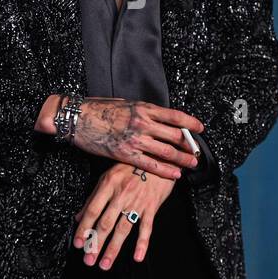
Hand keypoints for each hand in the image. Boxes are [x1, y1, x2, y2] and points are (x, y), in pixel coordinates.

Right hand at [70, 97, 203, 179]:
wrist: (77, 118)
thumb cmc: (99, 108)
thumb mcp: (125, 103)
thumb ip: (142, 111)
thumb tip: (157, 117)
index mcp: (144, 108)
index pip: (175, 116)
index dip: (191, 123)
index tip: (200, 128)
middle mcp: (143, 122)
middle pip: (175, 134)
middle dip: (189, 144)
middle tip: (197, 151)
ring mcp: (135, 139)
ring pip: (167, 151)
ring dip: (182, 159)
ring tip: (191, 164)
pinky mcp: (125, 154)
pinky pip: (151, 164)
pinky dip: (165, 170)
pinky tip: (175, 174)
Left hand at [71, 162, 174, 269]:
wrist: (158, 158)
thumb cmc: (132, 166)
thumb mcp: (109, 176)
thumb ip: (94, 196)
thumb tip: (78, 216)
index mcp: (108, 185)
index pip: (93, 210)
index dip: (84, 228)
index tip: (78, 243)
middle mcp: (121, 194)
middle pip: (106, 223)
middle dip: (96, 243)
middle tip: (88, 260)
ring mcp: (137, 201)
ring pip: (123, 228)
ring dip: (113, 248)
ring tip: (105, 264)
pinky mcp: (152, 206)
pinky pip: (146, 227)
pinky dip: (142, 243)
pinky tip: (137, 257)